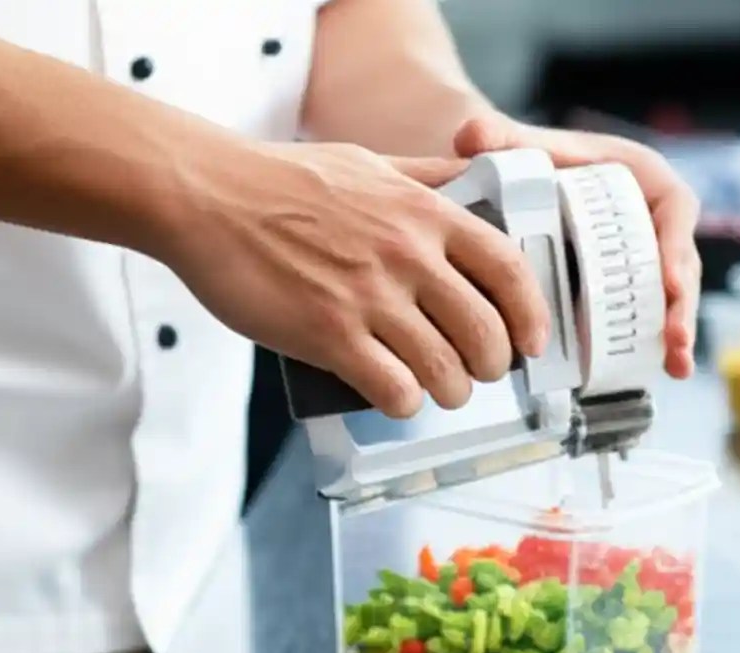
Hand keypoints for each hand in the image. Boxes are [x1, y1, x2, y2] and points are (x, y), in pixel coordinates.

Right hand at [170, 141, 549, 417]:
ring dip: (450, 392)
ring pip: (445, 371)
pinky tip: (395, 396)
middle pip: (485, 332)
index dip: (531, 315)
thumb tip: (477, 181)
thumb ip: (428, 178)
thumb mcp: (371, 163)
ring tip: (438, 392)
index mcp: (424, 212)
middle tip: (477, 372)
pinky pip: (394, 390)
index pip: (507, 270)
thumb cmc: (282, 179)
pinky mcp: (328, 335)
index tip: (532, 341)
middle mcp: (407, 255)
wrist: (207, 196)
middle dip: (492, 365)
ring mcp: (368, 297)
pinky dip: (404, 403)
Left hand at [452, 114, 701, 378]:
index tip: (669, 279)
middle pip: (679, 260)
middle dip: (681, 302)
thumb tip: (469, 136)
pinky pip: (649, 311)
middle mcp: (650, 216)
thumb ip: (497, 139)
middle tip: (674, 337)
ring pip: (670, 293)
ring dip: (677, 330)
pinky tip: (664, 372)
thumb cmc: (528, 160)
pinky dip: (658, 341)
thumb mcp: (518, 147)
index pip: (673, 207)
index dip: (677, 245)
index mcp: (640, 176)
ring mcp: (642, 253)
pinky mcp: (628, 282)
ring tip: (675, 366)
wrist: (516, 180)